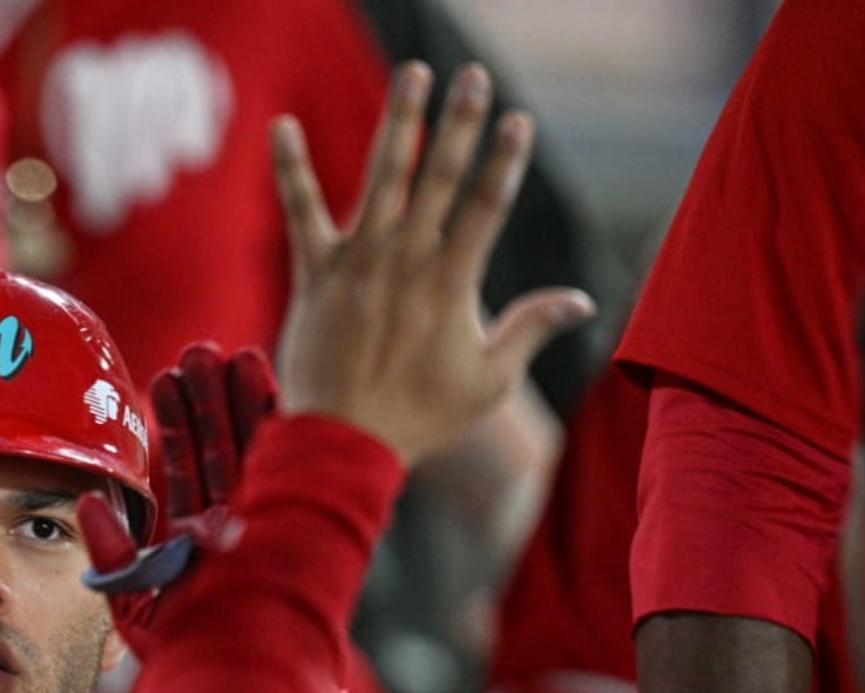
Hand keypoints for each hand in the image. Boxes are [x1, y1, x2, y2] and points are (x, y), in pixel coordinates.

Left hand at [79, 343, 277, 653]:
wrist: (245, 685)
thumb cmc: (194, 661)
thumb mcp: (137, 610)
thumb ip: (114, 557)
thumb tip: (85, 502)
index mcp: (199, 546)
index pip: (185, 475)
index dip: (177, 429)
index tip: (164, 381)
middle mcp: (234, 530)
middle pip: (218, 452)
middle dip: (207, 402)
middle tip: (194, 352)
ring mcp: (265, 523)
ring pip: (249, 448)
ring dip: (235, 398)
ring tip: (221, 351)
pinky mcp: (295, 516)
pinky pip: (283, 457)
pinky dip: (271, 413)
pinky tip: (256, 371)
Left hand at [272, 63, 593, 464]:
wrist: (345, 445)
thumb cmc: (420, 418)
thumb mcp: (489, 380)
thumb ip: (531, 328)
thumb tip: (583, 301)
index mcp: (452, 284)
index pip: (488, 206)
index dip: (503, 160)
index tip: (517, 118)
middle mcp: (407, 262)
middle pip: (440, 178)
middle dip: (459, 123)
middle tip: (473, 75)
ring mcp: (359, 264)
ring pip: (382, 178)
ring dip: (399, 121)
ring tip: (414, 74)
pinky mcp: (315, 273)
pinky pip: (300, 211)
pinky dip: (291, 168)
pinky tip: (281, 125)